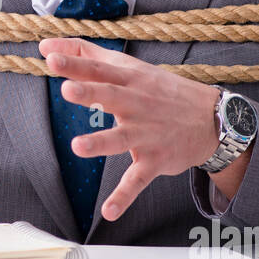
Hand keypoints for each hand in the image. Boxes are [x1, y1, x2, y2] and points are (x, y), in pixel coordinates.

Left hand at [38, 37, 239, 221]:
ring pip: (120, 138)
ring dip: (100, 143)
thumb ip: (87, 56)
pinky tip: (109, 212)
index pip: (99, 69)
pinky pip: (137, 180)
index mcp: (129, 79)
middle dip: (89, 93)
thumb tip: (46, 46)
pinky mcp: (154, 160)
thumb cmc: (160, 91)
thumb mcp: (130, 67)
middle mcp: (137, 104)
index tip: (50, 57)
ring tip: (78, 147)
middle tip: (67, 89)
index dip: (75, 63)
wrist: (213, 119)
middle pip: (110, 96)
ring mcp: (146, 133)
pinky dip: (124, 196)